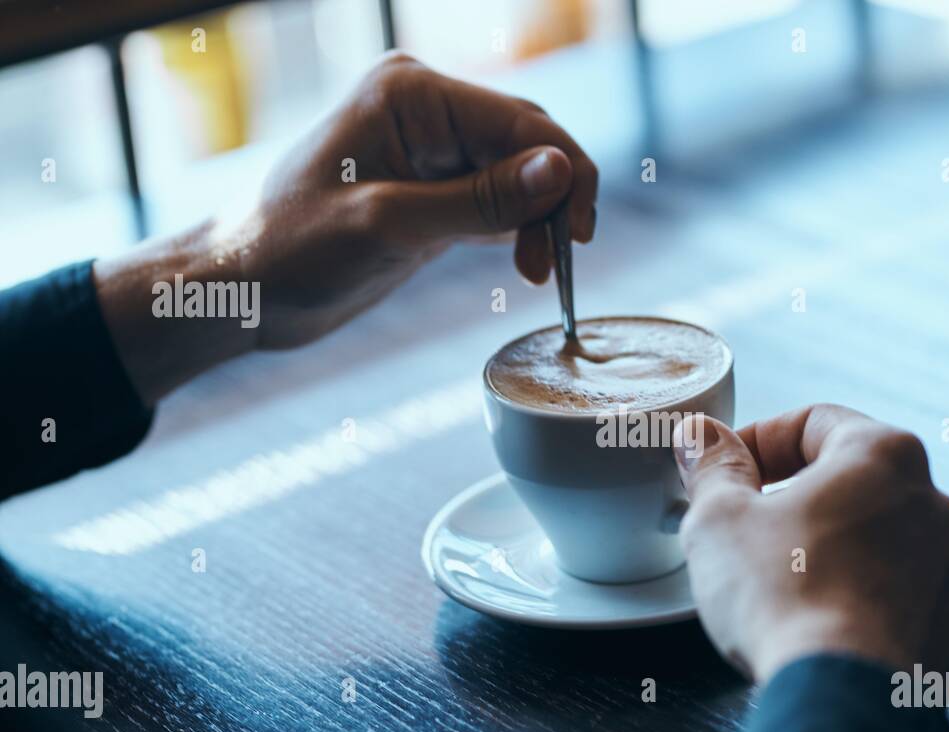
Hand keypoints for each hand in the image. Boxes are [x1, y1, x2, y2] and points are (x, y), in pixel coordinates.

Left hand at [96, 52, 597, 401]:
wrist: (240, 290)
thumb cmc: (288, 249)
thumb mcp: (388, 226)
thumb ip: (479, 200)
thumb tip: (560, 170)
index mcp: (410, 94)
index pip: (519, 122)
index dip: (564, 174)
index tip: (579, 236)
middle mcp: (426, 111)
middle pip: (528, 142)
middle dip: (555, 199)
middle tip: (560, 262)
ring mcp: (431, 151)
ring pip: (520, 174)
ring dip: (540, 220)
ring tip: (538, 273)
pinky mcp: (433, 192)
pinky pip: (498, 200)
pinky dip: (519, 231)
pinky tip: (524, 265)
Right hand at [672, 405, 948, 684]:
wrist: (838, 699)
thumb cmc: (783, 597)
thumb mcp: (719, 519)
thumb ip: (712, 467)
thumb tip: (702, 436)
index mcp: (884, 456)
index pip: (814, 422)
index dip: (756, 441)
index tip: (722, 470)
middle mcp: (933, 505)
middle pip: (852, 481)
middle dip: (793, 498)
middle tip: (744, 526)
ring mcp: (948, 572)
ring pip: (877, 542)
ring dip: (828, 550)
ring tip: (776, 583)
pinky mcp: (946, 632)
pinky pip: (895, 600)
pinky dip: (856, 603)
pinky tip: (813, 627)